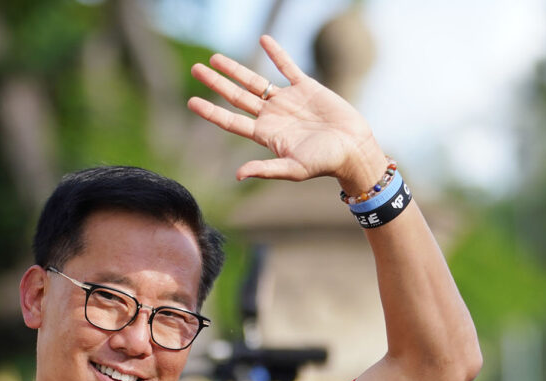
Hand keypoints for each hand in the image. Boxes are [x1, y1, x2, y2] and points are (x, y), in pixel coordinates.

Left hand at [187, 35, 387, 193]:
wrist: (353, 149)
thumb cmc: (325, 163)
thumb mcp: (293, 169)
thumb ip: (266, 169)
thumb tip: (237, 175)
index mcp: (266, 135)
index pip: (231, 120)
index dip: (211, 111)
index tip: (192, 102)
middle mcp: (272, 116)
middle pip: (237, 97)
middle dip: (216, 83)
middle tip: (196, 69)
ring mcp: (288, 101)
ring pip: (255, 81)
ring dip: (235, 69)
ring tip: (215, 57)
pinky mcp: (306, 88)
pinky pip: (287, 66)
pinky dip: (276, 53)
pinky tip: (263, 40)